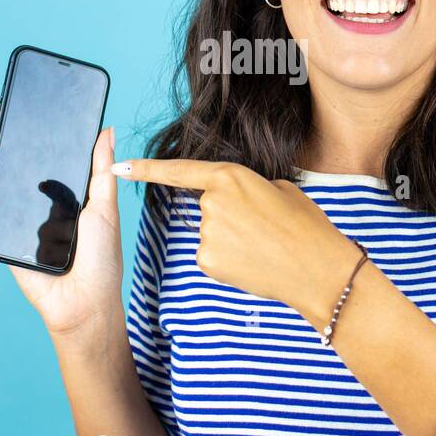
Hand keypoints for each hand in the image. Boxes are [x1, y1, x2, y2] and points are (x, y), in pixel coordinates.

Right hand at [0, 96, 124, 339]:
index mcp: (54, 187)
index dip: (12, 127)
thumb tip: (106, 129)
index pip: (30, 149)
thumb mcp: (105, 207)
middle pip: (1, 161)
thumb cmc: (100, 259)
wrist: (87, 303)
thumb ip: (100, 169)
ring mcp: (12, 218)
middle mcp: (30, 199)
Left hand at [109, 158, 359, 326]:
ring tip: (263, 246)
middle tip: (263, 227)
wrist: (316, 268)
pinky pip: (212, 255)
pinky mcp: (207, 261)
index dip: (146, 169)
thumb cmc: (305, 226)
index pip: (179, 170)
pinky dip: (229, 259)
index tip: (119, 166)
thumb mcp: (279, 190)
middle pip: (207, 206)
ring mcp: (206, 233)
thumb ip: (247, 188)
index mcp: (230, 177)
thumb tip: (237, 199)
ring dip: (232, 239)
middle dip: (230, 215)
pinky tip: (252, 262)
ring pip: (211, 233)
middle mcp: (211, 202)